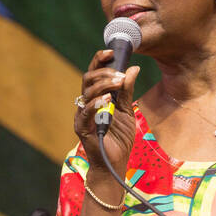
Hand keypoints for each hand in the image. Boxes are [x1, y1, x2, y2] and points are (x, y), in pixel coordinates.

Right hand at [75, 49, 140, 178]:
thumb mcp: (127, 111)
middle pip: (88, 79)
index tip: (112, 51)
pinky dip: (96, 103)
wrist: (114, 164)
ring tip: (118, 83)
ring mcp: (82, 116)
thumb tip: (133, 68)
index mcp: (96, 98)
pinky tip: (107, 100)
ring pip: (87, 92)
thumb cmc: (119, 139)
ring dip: (103, 84)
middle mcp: (86, 104)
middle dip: (104, 72)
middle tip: (120, 74)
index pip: (93, 73)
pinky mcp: (82, 129)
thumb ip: (127, 91)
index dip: (99, 60)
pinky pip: (85, 112)